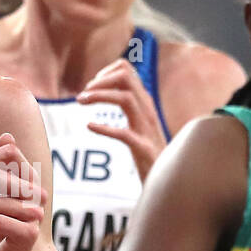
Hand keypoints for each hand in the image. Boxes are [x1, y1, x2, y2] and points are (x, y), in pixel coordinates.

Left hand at [77, 58, 166, 182]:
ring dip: (99, 96)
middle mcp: (148, 111)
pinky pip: (123, 134)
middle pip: (126, 78)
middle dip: (101, 81)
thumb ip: (130, 107)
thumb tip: (110, 91)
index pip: (127, 71)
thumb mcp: (140, 124)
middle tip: (84, 95)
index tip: (92, 85)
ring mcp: (147, 129)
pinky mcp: (143, 148)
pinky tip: (90, 126)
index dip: (106, 72)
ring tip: (81, 102)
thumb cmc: (150, 153)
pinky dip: (104, 128)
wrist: (169, 180)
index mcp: (145, 103)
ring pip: (125, 98)